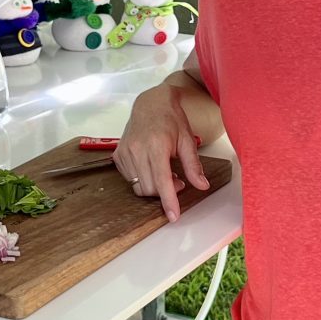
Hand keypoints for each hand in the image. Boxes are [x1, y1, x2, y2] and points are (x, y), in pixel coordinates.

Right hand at [116, 85, 208, 221]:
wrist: (150, 103)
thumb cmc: (171, 120)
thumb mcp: (187, 140)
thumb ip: (193, 166)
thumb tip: (202, 186)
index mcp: (156, 146)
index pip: (162, 180)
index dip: (168, 200)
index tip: (173, 216)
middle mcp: (137, 150)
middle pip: (150, 188)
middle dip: (165, 192)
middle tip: (178, 180)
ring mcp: (125, 153)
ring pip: (139, 186)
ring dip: (154, 187)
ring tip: (165, 172)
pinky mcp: (118, 155)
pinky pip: (130, 179)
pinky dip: (143, 179)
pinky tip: (151, 167)